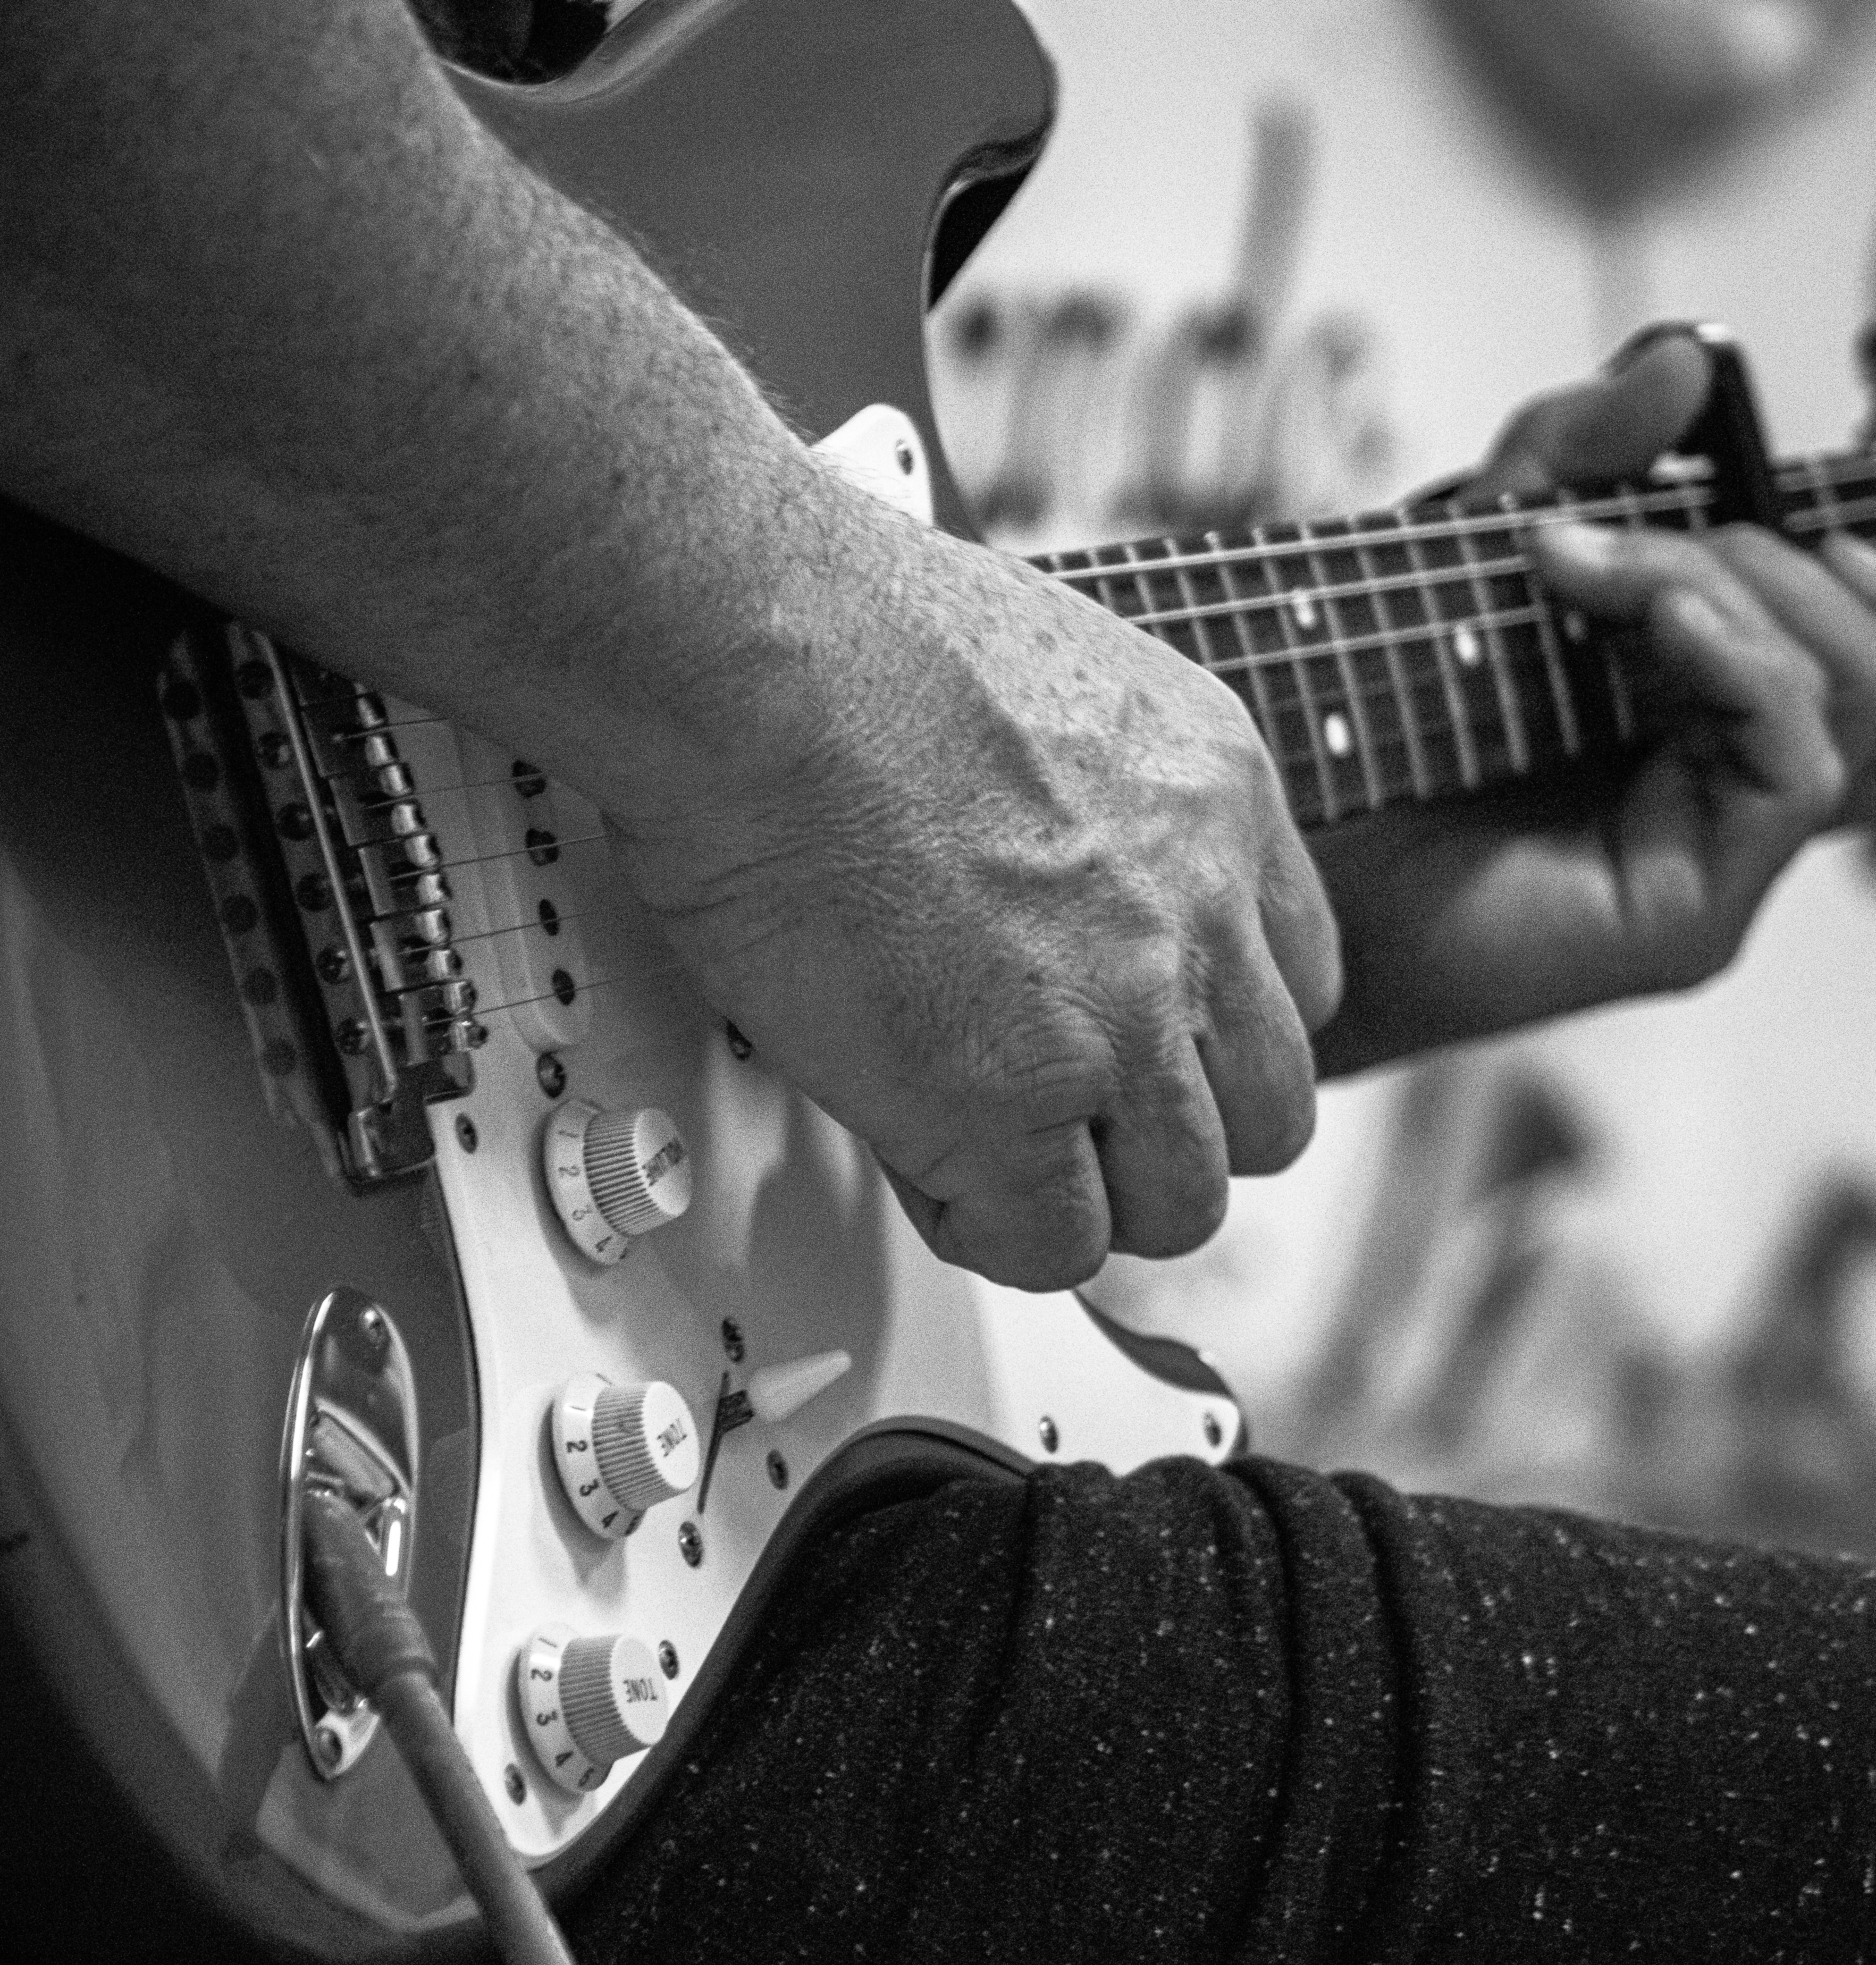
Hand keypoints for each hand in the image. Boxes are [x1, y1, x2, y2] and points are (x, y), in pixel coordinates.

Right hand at [614, 482, 1340, 1290]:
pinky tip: (915, 1156)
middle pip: (1267, 1116)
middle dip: (1166, 1138)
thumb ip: (1088, 799)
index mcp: (1216, 791)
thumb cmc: (832, 637)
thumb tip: (1038, 863)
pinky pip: (1054, 1245)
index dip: (1202, 1038)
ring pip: (1182, 1203)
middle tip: (1061, 1122)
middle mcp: (1199, 909)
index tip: (1126, 1043)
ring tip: (982, 1149)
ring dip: (1085, 1199)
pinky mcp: (1018, 1102)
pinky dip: (982, 1225)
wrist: (751, 651)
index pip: (1294, 984)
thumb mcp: (1040, 686)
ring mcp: (1123, 1017)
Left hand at [1314, 333, 1854, 1070]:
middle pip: (1840, 628)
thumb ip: (1572, 453)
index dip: (1816, 514)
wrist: (1273, 869)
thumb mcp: (1469, 548)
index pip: (1818, 589)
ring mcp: (1716, 850)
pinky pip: (1796, 765)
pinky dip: (1747, 668)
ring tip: (1607, 575)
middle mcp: (1717, 774)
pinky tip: (1667, 625)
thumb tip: (1685, 365)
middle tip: (1596, 542)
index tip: (1753, 437)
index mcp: (1686, 692)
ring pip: (1838, 688)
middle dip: (1743, 547)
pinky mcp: (1696, 913)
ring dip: (1740, 593)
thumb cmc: (1361, 734)